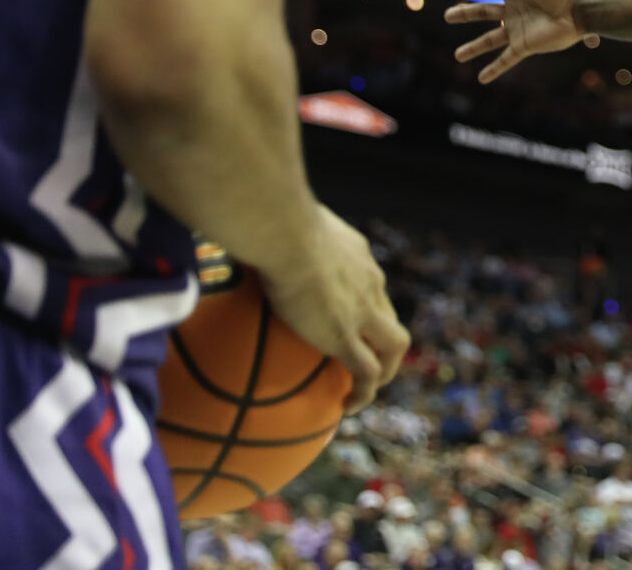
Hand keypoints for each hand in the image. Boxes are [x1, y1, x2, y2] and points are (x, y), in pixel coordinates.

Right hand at [259, 206, 407, 412]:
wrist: (287, 236)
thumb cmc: (273, 222)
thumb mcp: (281, 224)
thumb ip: (272, 234)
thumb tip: (238, 233)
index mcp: (356, 255)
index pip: (368, 282)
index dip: (362, 302)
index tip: (347, 315)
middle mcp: (369, 282)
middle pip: (387, 315)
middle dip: (382, 338)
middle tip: (364, 357)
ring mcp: (363, 311)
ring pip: (393, 346)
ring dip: (385, 369)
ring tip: (364, 390)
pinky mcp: (346, 336)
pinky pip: (366, 372)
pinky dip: (364, 392)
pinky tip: (347, 408)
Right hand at [444, 0, 583, 82]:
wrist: (578, 11)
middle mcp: (514, 11)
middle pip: (483, 13)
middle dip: (465, 15)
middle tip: (448, 16)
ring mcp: (518, 30)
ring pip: (490, 40)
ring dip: (474, 48)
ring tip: (457, 56)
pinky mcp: (525, 46)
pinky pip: (506, 60)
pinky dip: (494, 69)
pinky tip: (481, 79)